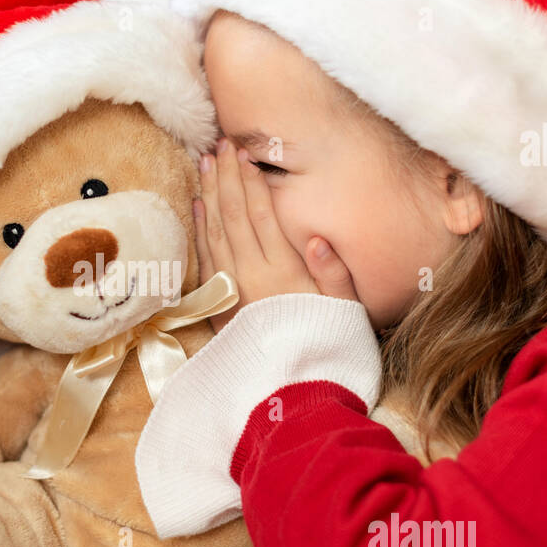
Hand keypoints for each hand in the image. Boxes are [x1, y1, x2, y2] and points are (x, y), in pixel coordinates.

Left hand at [193, 137, 357, 333]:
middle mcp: (253, 277)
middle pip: (234, 215)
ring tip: (204, 165)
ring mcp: (232, 291)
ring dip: (209, 196)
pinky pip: (206, 259)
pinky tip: (198, 208)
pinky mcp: (220, 307)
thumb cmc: (330, 352)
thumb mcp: (347, 313)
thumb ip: (335, 274)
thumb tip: (318, 238)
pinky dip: (200, 229)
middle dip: (226, 178)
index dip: (251, 180)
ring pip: (215, 232)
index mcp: (286, 272)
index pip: (262, 214)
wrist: (295, 400)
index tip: (244, 152)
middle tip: (218, 146)